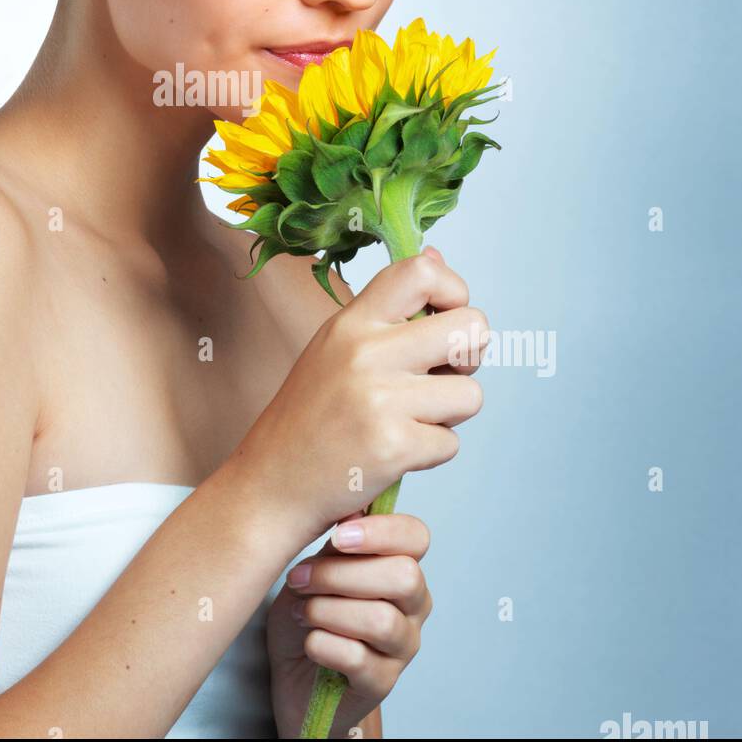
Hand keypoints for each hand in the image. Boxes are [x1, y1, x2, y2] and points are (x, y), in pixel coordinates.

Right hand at [238, 244, 487, 542]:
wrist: (270, 484)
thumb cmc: (309, 416)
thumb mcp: (336, 346)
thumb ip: (388, 307)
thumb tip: (438, 258)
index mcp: (352, 322)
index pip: (421, 271)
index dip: (453, 291)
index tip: (443, 320)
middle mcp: (365, 352)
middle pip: (470, 327)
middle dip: (469, 356)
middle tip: (439, 376)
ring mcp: (380, 399)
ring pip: (471, 394)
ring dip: (448, 414)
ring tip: (407, 420)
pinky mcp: (392, 446)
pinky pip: (451, 442)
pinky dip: (430, 453)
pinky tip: (392, 453)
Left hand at [267, 508, 432, 738]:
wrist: (292, 675)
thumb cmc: (307, 613)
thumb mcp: (315, 568)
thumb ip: (336, 544)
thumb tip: (351, 512)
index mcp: (401, 566)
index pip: (416, 536)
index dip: (380, 532)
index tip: (337, 537)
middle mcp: (413, 605)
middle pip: (405, 577)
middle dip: (341, 575)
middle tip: (300, 579)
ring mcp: (403, 647)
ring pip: (381, 620)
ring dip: (327, 611)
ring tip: (302, 612)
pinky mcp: (383, 684)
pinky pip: (357, 658)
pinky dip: (322, 645)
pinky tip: (309, 642)